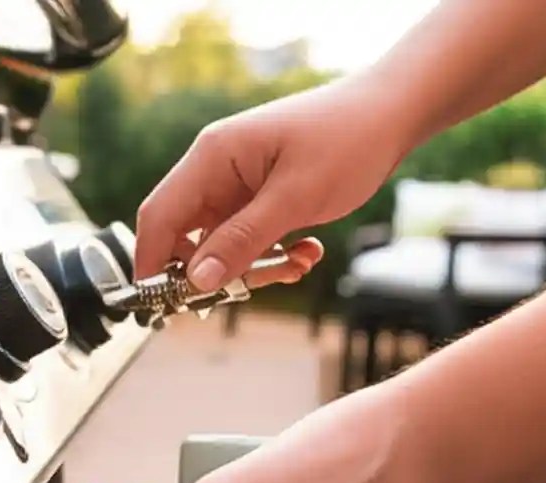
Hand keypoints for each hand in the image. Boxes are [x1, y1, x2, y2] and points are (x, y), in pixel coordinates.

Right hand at [135, 74, 413, 291]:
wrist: (392, 113)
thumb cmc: (346, 139)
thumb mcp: (294, 198)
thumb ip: (241, 241)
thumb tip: (196, 281)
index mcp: (211, 157)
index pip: (160, 216)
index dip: (153, 263)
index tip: (161, 304)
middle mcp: (216, 170)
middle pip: (187, 237)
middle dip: (214, 271)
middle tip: (249, 291)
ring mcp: (238, 184)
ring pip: (221, 245)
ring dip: (254, 266)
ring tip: (298, 263)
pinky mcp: (260, 197)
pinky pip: (249, 239)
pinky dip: (273, 256)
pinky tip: (306, 251)